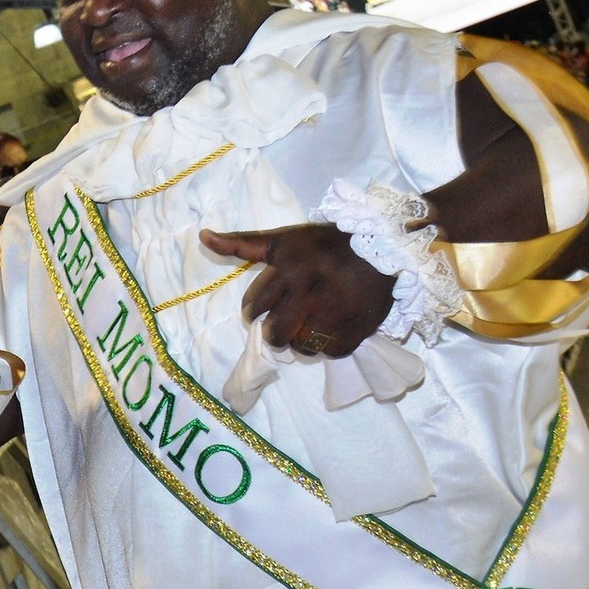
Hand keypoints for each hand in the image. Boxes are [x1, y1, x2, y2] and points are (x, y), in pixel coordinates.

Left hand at [200, 223, 394, 356]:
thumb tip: (202, 236)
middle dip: (274, 331)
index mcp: (289, 270)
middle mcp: (310, 294)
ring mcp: (335, 315)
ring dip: (299, 340)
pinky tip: (330, 326)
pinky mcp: (356, 332)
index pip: (253, 308)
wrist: (386, 246)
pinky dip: (326, 344)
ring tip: (307, 323)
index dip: (255, 310)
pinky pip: (328, 352)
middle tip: (284, 320)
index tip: (265, 305)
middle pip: (274, 334)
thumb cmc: (327, 243)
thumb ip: (242, 243)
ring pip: (300, 348)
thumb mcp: (284, 238)